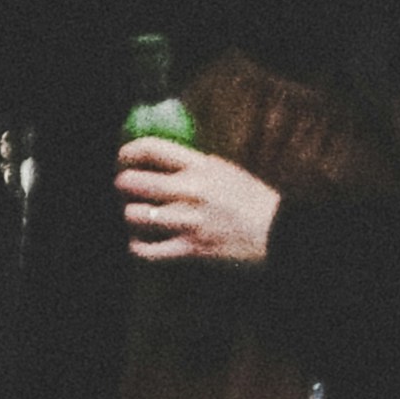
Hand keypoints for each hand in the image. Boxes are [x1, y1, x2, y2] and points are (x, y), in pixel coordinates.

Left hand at [119, 136, 278, 264]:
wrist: (278, 233)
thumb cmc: (253, 200)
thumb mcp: (225, 170)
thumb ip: (194, 164)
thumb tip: (162, 159)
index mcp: (200, 165)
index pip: (150, 148)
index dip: (127, 153)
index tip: (122, 159)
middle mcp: (190, 190)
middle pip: (132, 182)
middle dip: (121, 184)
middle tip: (123, 189)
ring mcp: (188, 221)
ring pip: (134, 215)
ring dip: (129, 215)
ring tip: (134, 216)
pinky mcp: (190, 249)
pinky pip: (147, 250)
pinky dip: (137, 246)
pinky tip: (140, 242)